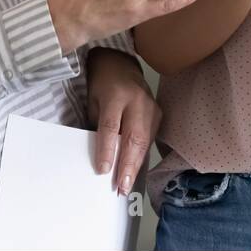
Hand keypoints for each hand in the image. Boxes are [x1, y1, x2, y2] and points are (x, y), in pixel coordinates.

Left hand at [86, 49, 160, 196]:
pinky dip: (141, 156)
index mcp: (116, 95)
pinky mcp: (158, 113)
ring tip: (127, 185)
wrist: (121, 63)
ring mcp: (151, 107)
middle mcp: (137, 101)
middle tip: (121, 187)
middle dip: (127, 166)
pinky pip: (149, 139)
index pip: (111, 127)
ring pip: (144, 141)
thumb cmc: (102, 83)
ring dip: (135, 165)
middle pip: (133, 138)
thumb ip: (97, 125)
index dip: (107, 150)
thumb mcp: (93, 100)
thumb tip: (101, 155)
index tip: (103, 171)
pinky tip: (134, 171)